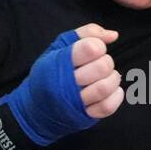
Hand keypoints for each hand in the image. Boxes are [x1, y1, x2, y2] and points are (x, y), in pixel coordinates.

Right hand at [0, 23, 121, 145]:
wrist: (35, 107)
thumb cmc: (50, 71)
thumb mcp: (60, 46)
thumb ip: (87, 33)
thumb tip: (113, 35)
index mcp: (59, 61)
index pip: (90, 48)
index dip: (98, 46)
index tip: (93, 49)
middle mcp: (66, 83)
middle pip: (102, 67)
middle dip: (106, 62)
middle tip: (100, 63)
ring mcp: (76, 102)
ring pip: (105, 87)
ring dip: (112, 78)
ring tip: (107, 76)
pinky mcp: (85, 116)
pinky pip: (107, 107)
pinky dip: (115, 96)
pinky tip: (111, 90)